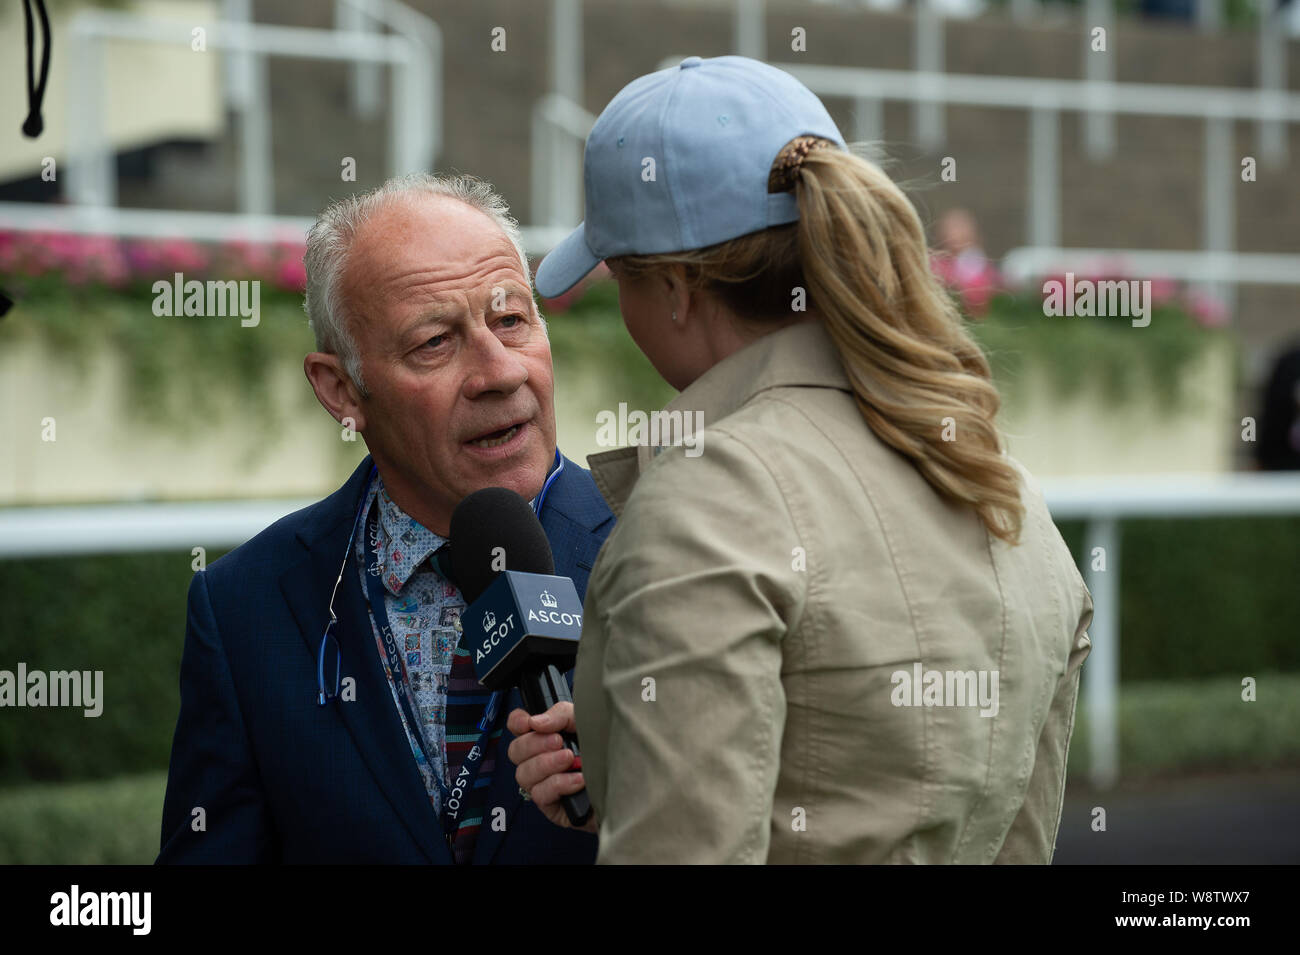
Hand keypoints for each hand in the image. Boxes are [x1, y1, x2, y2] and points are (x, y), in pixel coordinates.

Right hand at [506, 702, 598, 832]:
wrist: (632, 783)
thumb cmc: (609, 751)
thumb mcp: (588, 723)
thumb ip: (562, 715)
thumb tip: (536, 722)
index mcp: (547, 737)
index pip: (518, 727)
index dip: (518, 722)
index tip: (529, 723)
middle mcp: (541, 760)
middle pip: (515, 751)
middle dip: (535, 743)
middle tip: (559, 741)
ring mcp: (544, 784)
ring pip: (524, 774)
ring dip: (547, 764)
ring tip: (570, 759)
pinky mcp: (552, 807)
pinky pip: (541, 794)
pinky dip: (559, 783)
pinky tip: (579, 779)